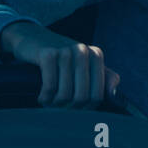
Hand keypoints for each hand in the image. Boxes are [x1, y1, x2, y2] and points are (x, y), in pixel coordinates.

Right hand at [0, 20, 119, 108]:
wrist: (32, 39)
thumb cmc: (61, 58)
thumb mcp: (85, 65)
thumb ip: (104, 77)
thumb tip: (115, 93)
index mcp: (96, 55)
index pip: (97, 96)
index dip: (85, 108)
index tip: (74, 108)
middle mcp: (83, 51)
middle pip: (81, 97)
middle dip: (69, 108)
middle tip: (59, 107)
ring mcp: (65, 51)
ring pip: (65, 94)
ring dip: (54, 104)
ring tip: (50, 102)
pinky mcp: (47, 54)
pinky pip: (50, 87)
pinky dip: (45, 97)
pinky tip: (42, 97)